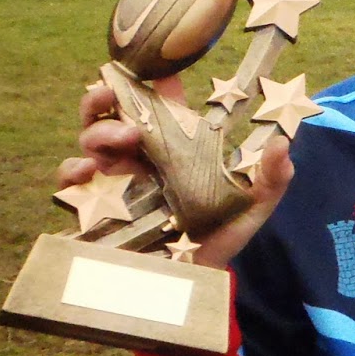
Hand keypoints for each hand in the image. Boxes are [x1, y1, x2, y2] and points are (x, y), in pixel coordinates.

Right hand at [57, 80, 292, 270]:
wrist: (194, 284)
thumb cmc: (221, 237)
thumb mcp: (252, 207)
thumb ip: (272, 178)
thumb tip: (283, 144)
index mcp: (174, 149)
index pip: (158, 107)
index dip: (152, 84)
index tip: (157, 71)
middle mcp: (140, 158)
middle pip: (111, 115)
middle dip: (105, 98)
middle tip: (112, 94)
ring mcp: (114, 180)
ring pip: (89, 140)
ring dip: (97, 130)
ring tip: (121, 140)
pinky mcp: (94, 208)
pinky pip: (71, 184)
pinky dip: (72, 171)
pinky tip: (86, 172)